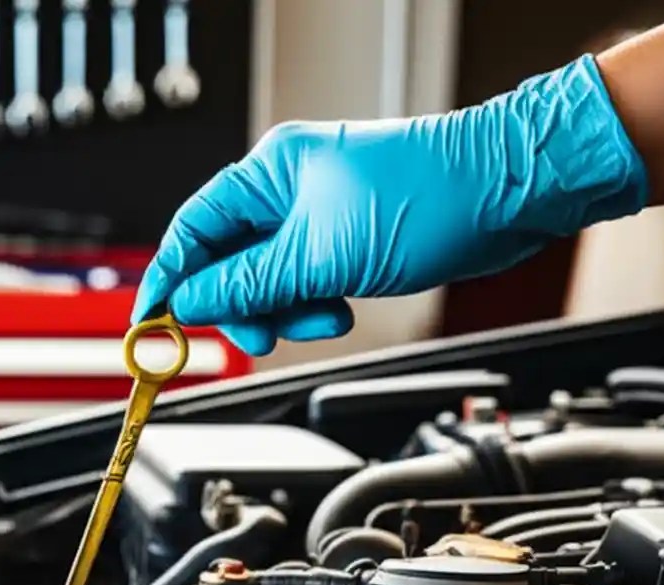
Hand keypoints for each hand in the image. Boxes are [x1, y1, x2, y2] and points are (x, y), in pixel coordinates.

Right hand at [131, 55, 649, 355]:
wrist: (510, 193)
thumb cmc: (428, 197)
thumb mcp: (320, 255)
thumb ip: (247, 284)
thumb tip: (190, 302)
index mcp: (270, 172)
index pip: (194, 230)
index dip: (171, 278)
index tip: (154, 323)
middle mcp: (288, 189)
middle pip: (230, 260)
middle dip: (242, 304)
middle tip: (259, 333)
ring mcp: (319, 215)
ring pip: (270, 278)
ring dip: (287, 309)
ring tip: (325, 315)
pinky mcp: (347, 239)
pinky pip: (306, 281)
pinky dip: (315, 303)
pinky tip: (341, 307)